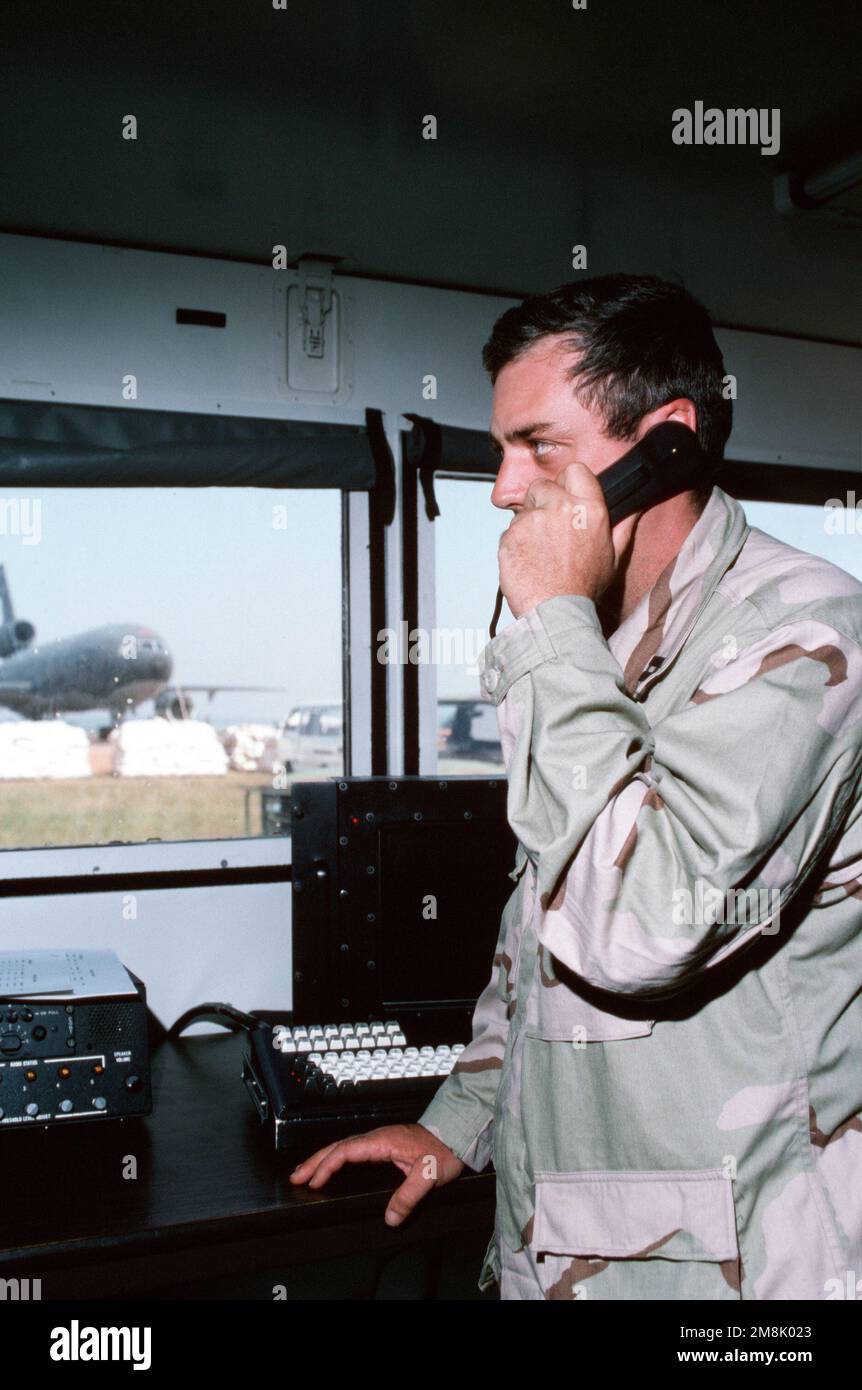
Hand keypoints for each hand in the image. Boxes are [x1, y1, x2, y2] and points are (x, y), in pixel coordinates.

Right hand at [289, 1123, 464, 1225]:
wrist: (456, 1134)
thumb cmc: (443, 1151)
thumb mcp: (429, 1176)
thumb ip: (409, 1196)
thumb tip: (390, 1217)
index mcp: (383, 1141)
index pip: (346, 1151)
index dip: (328, 1165)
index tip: (314, 1181)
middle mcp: (377, 1138)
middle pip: (338, 1146)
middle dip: (315, 1161)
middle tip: (295, 1177)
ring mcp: (380, 1139)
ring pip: (343, 1146)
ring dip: (322, 1158)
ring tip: (304, 1171)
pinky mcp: (384, 1144)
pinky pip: (352, 1148)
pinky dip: (336, 1157)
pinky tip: (332, 1165)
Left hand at [498, 461, 637, 618]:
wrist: (555, 613)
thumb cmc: (583, 588)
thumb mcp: (615, 557)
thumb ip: (623, 527)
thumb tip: (635, 507)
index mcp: (589, 510)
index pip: (575, 471)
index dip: (567, 481)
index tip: (564, 494)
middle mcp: (560, 508)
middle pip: (542, 486)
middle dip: (542, 502)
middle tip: (549, 528)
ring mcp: (532, 521)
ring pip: (523, 510)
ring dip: (528, 525)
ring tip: (540, 552)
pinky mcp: (510, 535)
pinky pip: (508, 531)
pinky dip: (514, 543)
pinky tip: (527, 561)